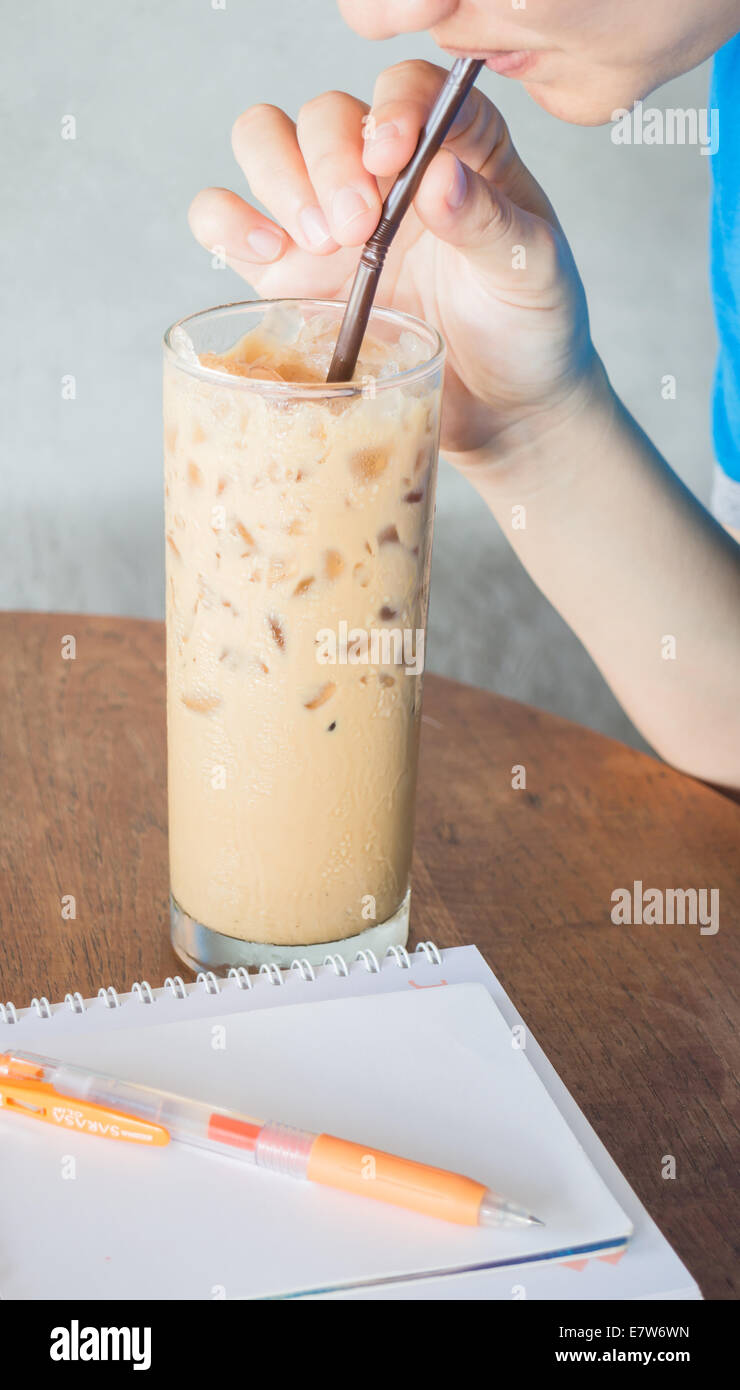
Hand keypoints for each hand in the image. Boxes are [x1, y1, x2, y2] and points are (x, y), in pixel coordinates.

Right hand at [189, 59, 598, 458]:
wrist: (504, 410)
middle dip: (329, 160)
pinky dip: (225, 221)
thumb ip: (490, 221)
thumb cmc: (528, 330)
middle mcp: (383, 173)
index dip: (392, 107)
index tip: (392, 156)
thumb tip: (439, 176)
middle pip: (325, 114)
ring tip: (320, 246)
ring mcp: (329, 219)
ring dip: (278, 180)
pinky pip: (226, 220)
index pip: (408, 87)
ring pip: (266, 145)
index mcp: (454, 148)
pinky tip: (261, 252)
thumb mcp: (532, 272)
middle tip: (355, 229)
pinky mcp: (290, 275)